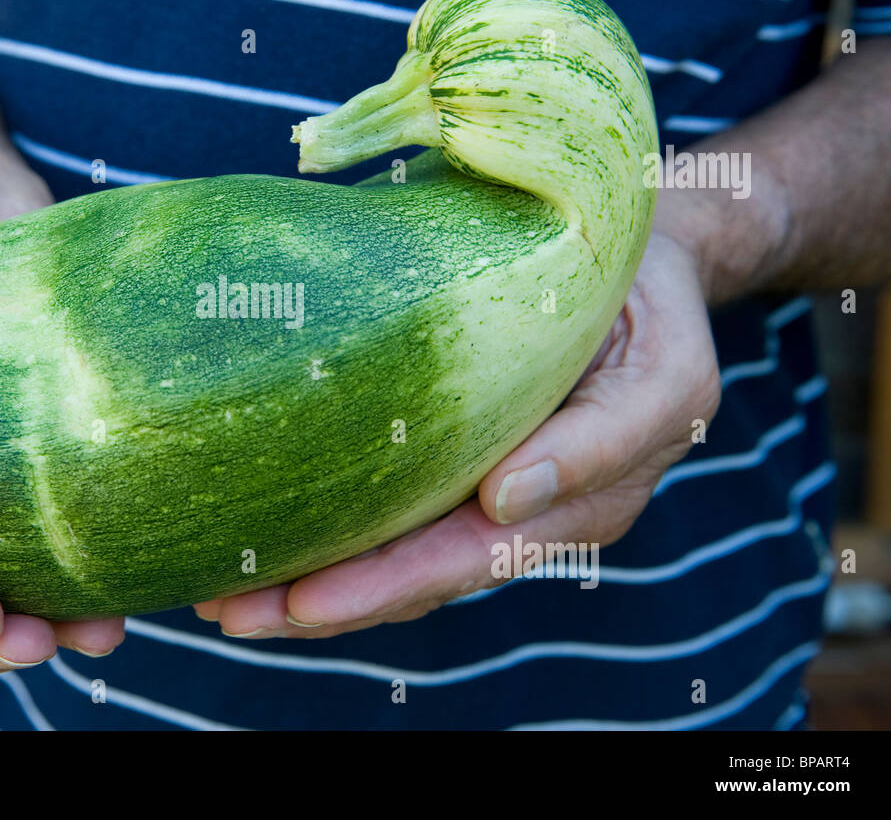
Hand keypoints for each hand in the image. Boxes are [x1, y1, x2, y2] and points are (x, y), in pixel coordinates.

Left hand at [193, 230, 720, 637]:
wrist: (643, 275)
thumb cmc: (649, 312)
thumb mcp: (663, 370)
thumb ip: (602, 439)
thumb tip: (503, 500)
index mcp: (587, 502)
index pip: (480, 553)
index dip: (397, 579)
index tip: (315, 597)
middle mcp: (533, 517)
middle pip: (423, 576)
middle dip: (330, 601)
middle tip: (238, 615)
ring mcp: (494, 495)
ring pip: (401, 560)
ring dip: (312, 587)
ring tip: (227, 602)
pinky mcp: (459, 465)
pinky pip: (396, 516)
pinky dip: (330, 540)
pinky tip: (261, 550)